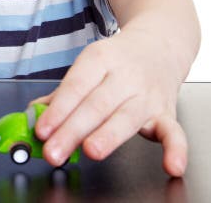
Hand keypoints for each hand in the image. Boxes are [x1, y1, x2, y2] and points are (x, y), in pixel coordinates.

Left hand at [32, 28, 187, 176]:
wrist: (160, 45)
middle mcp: (125, 76)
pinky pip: (174, 132)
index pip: (76, 87)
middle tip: (53, 151)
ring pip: (127, 118)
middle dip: (73, 130)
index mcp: (100, 59)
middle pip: (97, 105)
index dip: (58, 110)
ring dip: (108, 136)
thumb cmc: (118, 60)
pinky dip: (175, 149)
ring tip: (90, 151)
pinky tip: (171, 166)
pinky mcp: (167, 112)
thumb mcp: (89, 66)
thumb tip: (35, 115)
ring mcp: (147, 95)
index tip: (42, 130)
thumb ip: (63, 94)